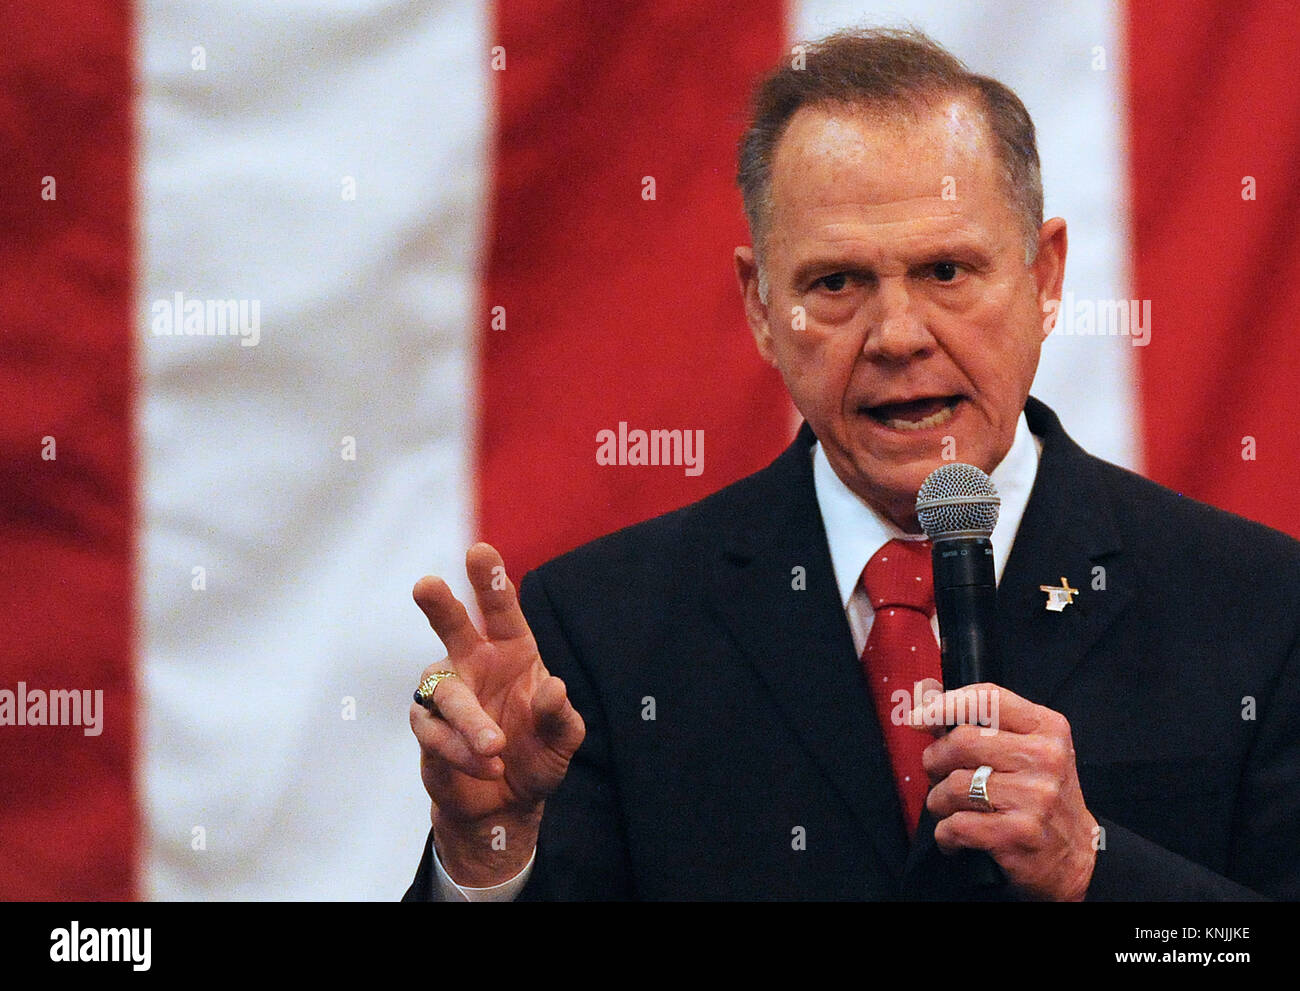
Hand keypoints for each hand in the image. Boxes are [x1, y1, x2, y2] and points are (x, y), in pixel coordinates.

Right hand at [409, 543, 584, 885]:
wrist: (506, 804)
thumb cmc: (536, 755)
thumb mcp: (563, 739)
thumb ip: (560, 715)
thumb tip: (554, 689)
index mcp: (511, 651)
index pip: (502, 610)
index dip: (491, 581)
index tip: (480, 550)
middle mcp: (473, 663)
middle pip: (451, 626)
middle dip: (439, 604)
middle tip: (426, 584)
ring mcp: (447, 695)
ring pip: (447, 695)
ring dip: (472, 723)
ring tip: (497, 749)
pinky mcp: (427, 730)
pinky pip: (437, 735)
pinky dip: (464, 754)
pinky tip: (490, 767)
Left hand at [912, 682, 1098, 900]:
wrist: (1077, 857)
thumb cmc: (1040, 797)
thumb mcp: (1028, 748)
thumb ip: (983, 722)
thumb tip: (926, 700)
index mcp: (1047, 728)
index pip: (987, 698)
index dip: (944, 704)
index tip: (918, 717)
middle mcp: (1045, 758)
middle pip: (961, 742)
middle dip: (934, 760)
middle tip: (936, 774)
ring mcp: (1034, 796)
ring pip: (954, 785)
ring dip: (938, 801)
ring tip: (951, 809)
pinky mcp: (1019, 833)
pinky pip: (956, 825)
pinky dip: (945, 833)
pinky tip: (955, 837)